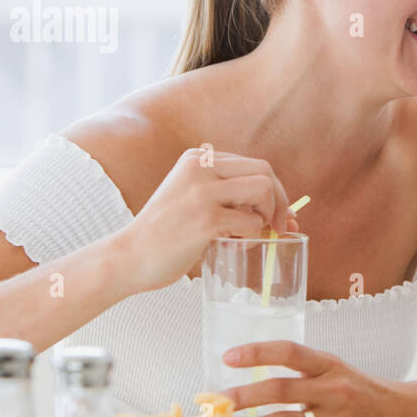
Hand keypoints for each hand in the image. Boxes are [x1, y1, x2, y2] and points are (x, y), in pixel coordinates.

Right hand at [116, 147, 298, 292]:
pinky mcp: (206, 218)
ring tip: (247, 236)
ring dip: (266, 217)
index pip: (255, 165)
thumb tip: (287, 214)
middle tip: (277, 227)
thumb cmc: (166, 235)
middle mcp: (200, 167)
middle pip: (265, 172)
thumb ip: (230, 198)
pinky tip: (231, 245)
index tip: (277, 215)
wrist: (128, 257)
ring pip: (264, 191)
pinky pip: (252, 222)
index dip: (275, 191)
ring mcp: (203, 192)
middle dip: (280, 201)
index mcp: (197, 159)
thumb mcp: (193, 200)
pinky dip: (252, 237)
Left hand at [219, 340, 407, 416]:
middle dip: (244, 395)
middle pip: (280, 388)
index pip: (290, 351)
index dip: (258, 352)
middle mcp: (332, 387)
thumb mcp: (337, 372)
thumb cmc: (364, 392)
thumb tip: (255, 383)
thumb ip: (304, 375)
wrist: (406, 414)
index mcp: (329, 364)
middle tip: (215, 401)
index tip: (228, 356)